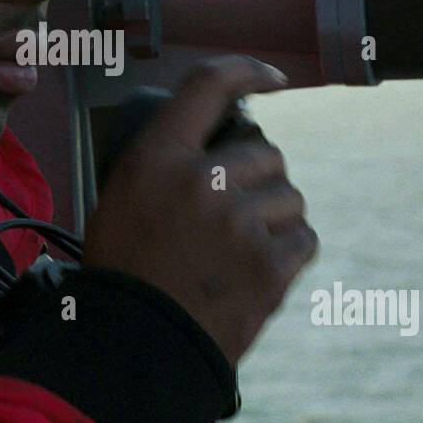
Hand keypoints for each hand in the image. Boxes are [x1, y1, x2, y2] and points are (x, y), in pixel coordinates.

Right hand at [82, 55, 318, 365]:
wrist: (133, 351)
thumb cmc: (122, 275)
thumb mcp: (119, 200)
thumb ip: (164, 164)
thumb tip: (216, 146)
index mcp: (157, 158)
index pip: (209, 86)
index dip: (248, 71)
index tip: (273, 79)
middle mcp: (201, 181)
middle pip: (266, 151)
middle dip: (260, 177)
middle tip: (237, 212)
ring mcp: (239, 223)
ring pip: (290, 196)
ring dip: (275, 217)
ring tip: (241, 249)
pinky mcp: (269, 266)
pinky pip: (303, 239)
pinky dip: (288, 252)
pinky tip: (258, 271)